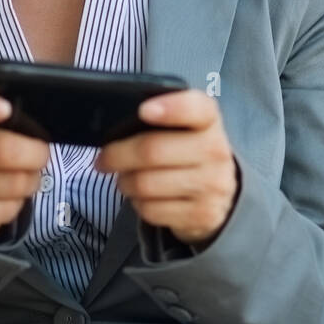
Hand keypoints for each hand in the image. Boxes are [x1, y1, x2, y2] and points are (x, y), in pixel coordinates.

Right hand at [0, 86, 50, 237]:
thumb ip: (11, 111)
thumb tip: (43, 113)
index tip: (6, 109)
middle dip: (34, 154)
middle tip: (41, 155)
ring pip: (9, 183)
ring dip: (29, 182)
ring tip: (26, 177)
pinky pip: (2, 211)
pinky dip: (16, 206)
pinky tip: (9, 199)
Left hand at [93, 89, 239, 246]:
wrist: (220, 194)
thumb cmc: (188, 151)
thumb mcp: (186, 127)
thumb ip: (161, 117)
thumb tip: (115, 126)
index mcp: (209, 121)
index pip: (195, 108)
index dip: (169, 107)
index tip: (143, 110)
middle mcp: (215, 151)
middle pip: (152, 150)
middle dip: (117, 155)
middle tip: (103, 158)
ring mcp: (211, 186)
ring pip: (146, 184)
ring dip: (124, 182)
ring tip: (123, 178)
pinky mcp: (201, 215)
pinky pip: (151, 210)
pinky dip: (137, 203)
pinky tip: (141, 196)